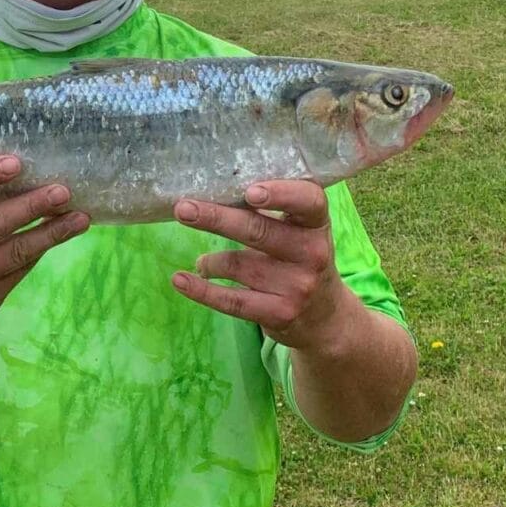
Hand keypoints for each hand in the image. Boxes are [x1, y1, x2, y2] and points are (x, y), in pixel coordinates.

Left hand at [170, 179, 353, 351]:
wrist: (324, 317)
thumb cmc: (300, 258)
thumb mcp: (301, 231)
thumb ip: (272, 209)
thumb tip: (213, 189)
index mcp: (316, 224)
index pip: (308, 201)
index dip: (280, 194)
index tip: (249, 191)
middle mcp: (313, 254)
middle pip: (258, 231)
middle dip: (216, 218)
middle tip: (183, 209)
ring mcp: (298, 286)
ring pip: (238, 265)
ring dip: (210, 261)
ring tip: (201, 262)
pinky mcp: (280, 313)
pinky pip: (233, 300)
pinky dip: (202, 290)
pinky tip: (180, 280)